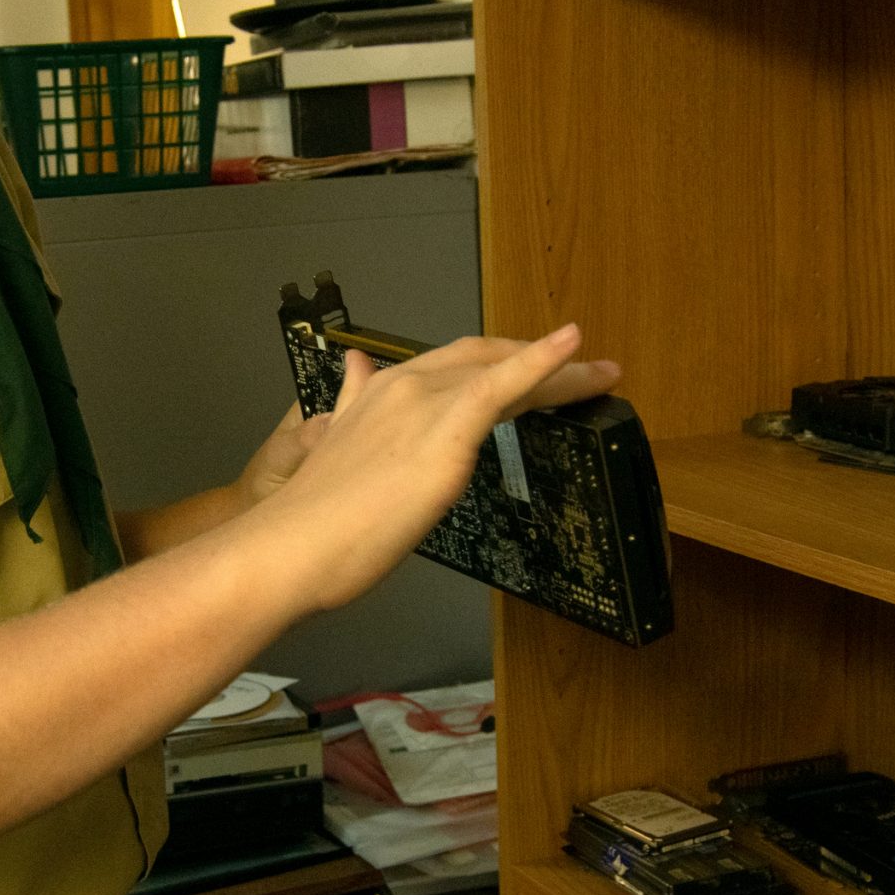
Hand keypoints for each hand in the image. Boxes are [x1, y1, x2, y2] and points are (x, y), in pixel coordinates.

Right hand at [236, 328, 619, 612]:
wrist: (291, 548)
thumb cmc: (313, 522)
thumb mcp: (335, 449)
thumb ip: (353, 408)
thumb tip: (355, 369)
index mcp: (379, 393)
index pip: (452, 367)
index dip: (498, 363)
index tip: (531, 367)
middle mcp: (404, 387)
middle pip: (485, 361)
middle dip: (536, 360)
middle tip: (583, 369)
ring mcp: (426, 405)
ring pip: (504, 372)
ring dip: (560, 370)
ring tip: (603, 374)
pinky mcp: (446, 432)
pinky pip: (503, 386)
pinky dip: (542, 361)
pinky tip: (573, 346)